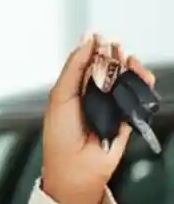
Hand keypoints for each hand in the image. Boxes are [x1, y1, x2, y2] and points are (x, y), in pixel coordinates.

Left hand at [41, 33, 157, 203]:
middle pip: (108, 67)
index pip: (86, 63)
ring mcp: (111, 105)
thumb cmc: (61, 134)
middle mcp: (93, 96)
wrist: (75, 166)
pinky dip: (143, 82)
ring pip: (125, 79)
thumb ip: (73, 68)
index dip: (93, 49)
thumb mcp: (60, 96)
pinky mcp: (128, 116)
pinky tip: (140, 74)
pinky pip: (139, 95)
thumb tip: (86, 42)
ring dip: (129, 66)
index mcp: (73, 89)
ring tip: (128, 59)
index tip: (99, 37)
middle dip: (113, 54)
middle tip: (115, 47)